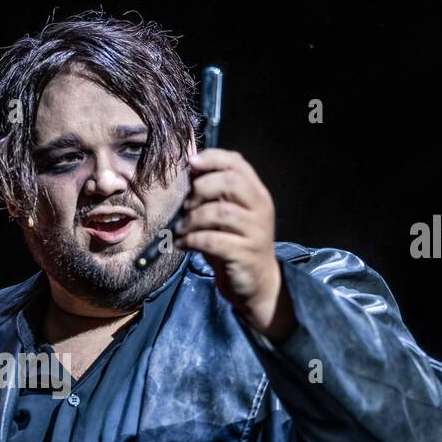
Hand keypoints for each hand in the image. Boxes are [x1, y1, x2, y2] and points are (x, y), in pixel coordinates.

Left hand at [175, 149, 295, 341]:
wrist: (256, 283)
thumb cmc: (236, 244)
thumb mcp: (227, 214)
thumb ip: (214, 192)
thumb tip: (191, 165)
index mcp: (256, 193)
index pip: (237, 163)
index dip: (213, 159)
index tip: (191, 164)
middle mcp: (260, 208)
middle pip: (231, 182)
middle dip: (201, 189)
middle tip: (186, 205)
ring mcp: (255, 232)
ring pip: (220, 212)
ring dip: (192, 218)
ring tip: (181, 228)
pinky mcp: (244, 254)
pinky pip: (213, 240)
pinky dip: (192, 240)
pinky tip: (183, 244)